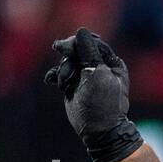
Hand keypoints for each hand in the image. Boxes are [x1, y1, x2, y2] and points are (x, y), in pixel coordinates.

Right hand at [44, 28, 143, 161]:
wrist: (98, 130)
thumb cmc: (103, 103)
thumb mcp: (98, 75)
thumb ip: (89, 53)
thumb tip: (81, 31)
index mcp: (111, 63)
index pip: (92, 43)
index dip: (77, 42)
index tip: (64, 47)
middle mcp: (99, 67)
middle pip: (78, 50)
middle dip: (68, 54)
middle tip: (58, 51)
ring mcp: (86, 76)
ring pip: (68, 61)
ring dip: (63, 69)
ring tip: (64, 84)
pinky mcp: (74, 85)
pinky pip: (61, 74)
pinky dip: (56, 76)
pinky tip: (51, 81)